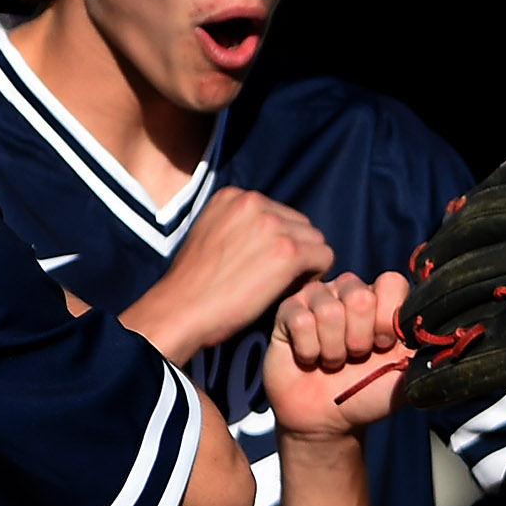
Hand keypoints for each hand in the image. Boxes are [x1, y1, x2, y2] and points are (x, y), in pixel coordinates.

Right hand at [124, 186, 333, 361]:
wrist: (181, 309)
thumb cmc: (191, 285)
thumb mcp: (208, 236)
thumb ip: (236, 226)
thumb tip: (265, 238)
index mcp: (233, 196)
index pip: (277, 213)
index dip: (277, 241)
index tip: (265, 264)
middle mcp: (254, 202)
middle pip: (300, 224)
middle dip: (295, 250)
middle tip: (278, 279)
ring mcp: (273, 225)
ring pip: (315, 241)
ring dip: (306, 264)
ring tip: (284, 287)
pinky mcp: (288, 252)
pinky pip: (325, 258)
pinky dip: (315, 276)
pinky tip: (293, 291)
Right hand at [265, 271, 411, 437]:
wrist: (327, 421)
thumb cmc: (366, 395)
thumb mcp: (406, 376)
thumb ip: (425, 350)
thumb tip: (449, 331)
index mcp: (381, 300)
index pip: (391, 282)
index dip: (388, 318)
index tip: (385, 346)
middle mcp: (349, 292)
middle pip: (359, 295)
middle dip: (359, 338)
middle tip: (356, 356)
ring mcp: (317, 299)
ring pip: (328, 310)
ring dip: (333, 349)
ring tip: (333, 362)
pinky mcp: (288, 312)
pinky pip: (300, 320)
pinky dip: (308, 350)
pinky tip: (310, 359)